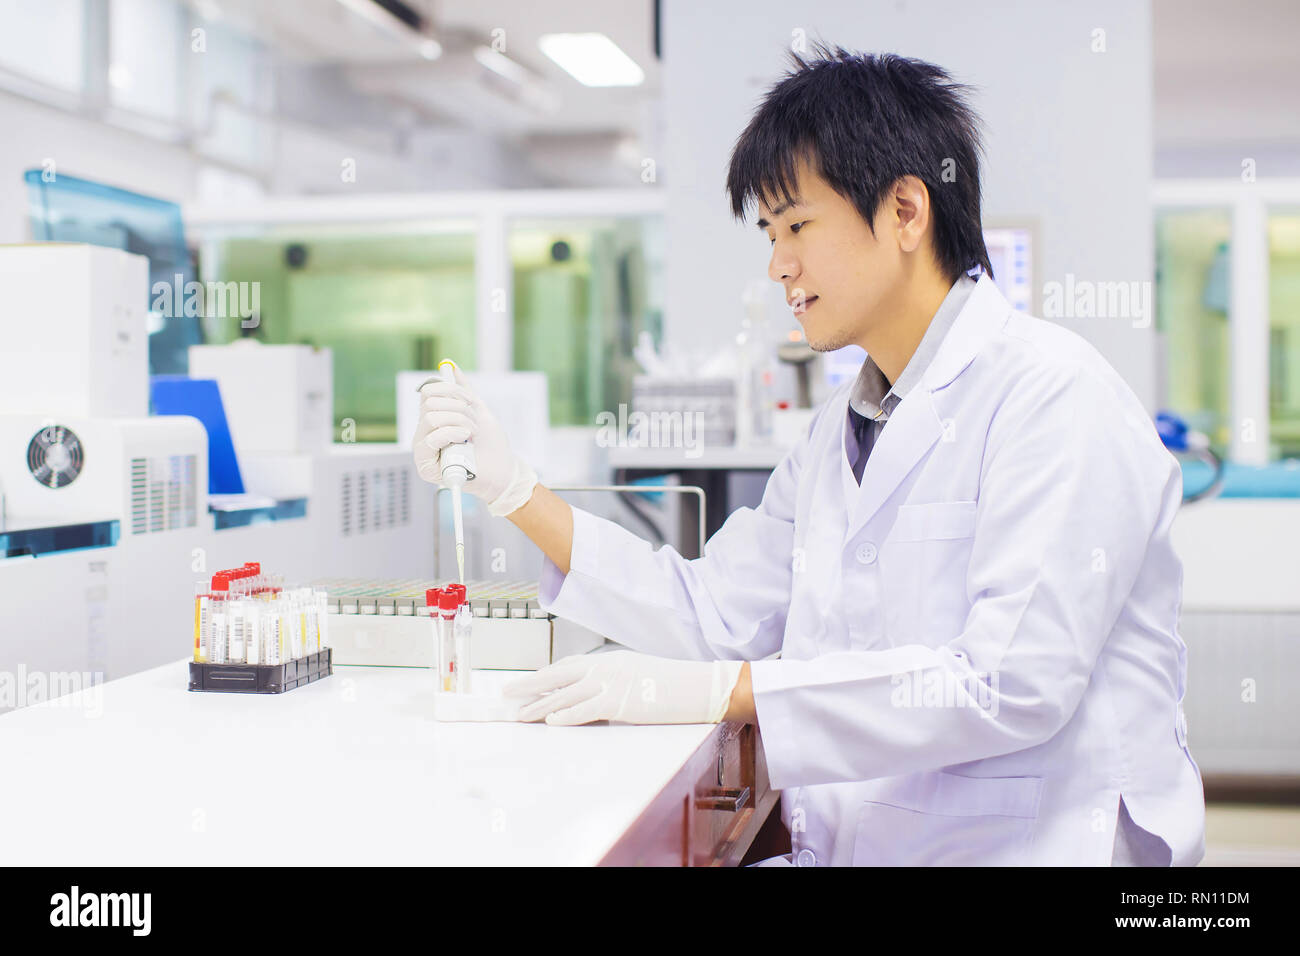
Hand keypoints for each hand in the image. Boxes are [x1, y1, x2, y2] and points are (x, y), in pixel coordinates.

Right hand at [413, 361, 537, 516]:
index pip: (428, 392)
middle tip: (474, 423)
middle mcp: (425, 432)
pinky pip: (431, 439)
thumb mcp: (479, 411)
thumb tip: (452, 367)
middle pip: (429, 403)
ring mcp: (424, 449)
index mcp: (434, 419)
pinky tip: (465, 441)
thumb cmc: (492, 445)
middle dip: (459, 408)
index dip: (449, 390)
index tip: (470, 400)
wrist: (503, 471)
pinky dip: (452, 434)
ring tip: (472, 434)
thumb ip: (464, 391)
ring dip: (459, 422)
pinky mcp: (426, 466)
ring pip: (431, 418)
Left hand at [502, 649, 744, 725]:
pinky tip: (551, 722)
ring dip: (540, 706)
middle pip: (558, 675)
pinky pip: (587, 709)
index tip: (526, 683)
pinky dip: (567, 715)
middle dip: (530, 685)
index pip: (569, 666)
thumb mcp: (639, 673)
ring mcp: (614, 683)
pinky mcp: (622, 702)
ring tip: (520, 715)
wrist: (702, 686)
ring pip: (566, 694)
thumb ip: (615, 679)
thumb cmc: (675, 683)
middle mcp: (607, 666)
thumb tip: (595, 694)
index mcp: (611, 659)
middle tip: (507, 693)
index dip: (545, 676)